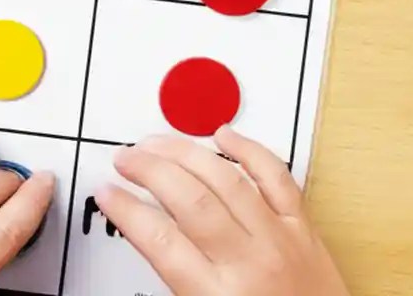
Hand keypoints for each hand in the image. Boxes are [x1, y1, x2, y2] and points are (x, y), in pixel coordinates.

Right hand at [95, 127, 348, 295]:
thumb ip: (178, 277)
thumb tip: (145, 233)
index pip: (160, 240)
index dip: (126, 209)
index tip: (107, 192)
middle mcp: (249, 263)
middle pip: (190, 199)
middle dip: (149, 170)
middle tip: (125, 158)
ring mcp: (280, 240)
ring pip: (227, 180)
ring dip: (186, 152)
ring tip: (156, 142)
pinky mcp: (305, 229)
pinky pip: (276, 177)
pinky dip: (249, 150)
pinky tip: (224, 135)